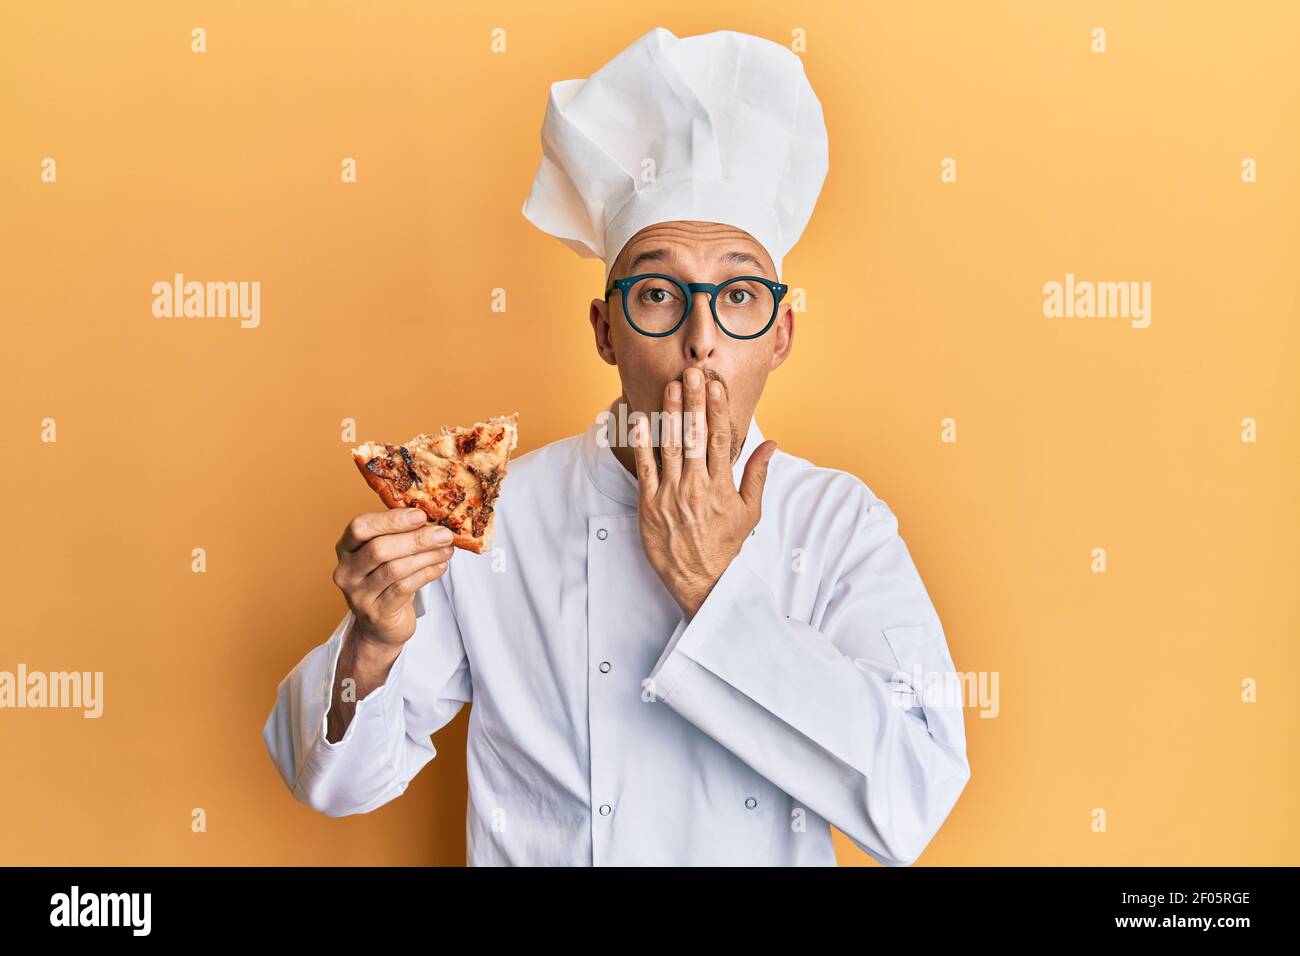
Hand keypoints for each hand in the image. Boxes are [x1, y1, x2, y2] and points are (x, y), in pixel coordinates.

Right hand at [331, 508, 454, 651]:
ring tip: (447, 549)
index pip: (360, 527)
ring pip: (394, 569)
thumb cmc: (386, 581)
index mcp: (346, 548)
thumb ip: (400, 534)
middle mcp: (346, 571)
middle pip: (379, 549)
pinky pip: (403, 588)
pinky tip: (440, 567)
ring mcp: (358, 595)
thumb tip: (433, 517)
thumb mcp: (387, 554)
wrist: (380, 625)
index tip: (421, 515)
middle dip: (416, 539)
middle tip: (444, 534)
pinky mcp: (376, 613)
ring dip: (426, 556)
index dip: (391, 520)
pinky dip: (426, 574)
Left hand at [630, 367, 776, 618]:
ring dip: (670, 414)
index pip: (720, 439)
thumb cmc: (726, 545)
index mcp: (722, 487)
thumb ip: (757, 474)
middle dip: (693, 402)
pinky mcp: (650, 505)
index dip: (717, 409)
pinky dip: (642, 443)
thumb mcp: (750, 511)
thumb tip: (771, 443)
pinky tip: (640, 419)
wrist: (702, 580)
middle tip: (690, 374)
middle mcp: (697, 487)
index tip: (714, 385)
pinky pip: (645, 468)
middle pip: (695, 436)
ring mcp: (671, 495)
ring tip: (670, 387)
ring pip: (670, 446)